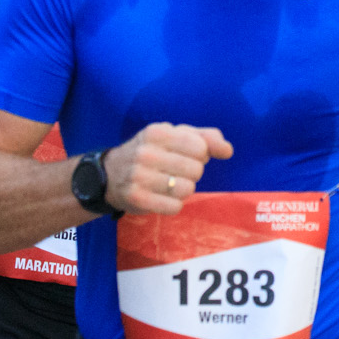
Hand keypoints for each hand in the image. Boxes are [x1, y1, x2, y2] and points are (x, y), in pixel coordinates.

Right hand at [104, 122, 233, 215]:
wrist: (110, 174)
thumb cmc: (152, 151)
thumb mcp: (176, 136)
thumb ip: (206, 138)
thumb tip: (228, 151)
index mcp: (159, 131)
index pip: (201, 148)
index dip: (200, 156)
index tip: (186, 156)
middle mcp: (147, 152)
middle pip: (196, 170)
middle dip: (192, 174)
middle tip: (176, 172)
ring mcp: (139, 176)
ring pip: (187, 190)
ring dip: (183, 190)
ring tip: (169, 185)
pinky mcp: (137, 199)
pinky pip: (175, 207)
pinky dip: (174, 205)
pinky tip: (162, 198)